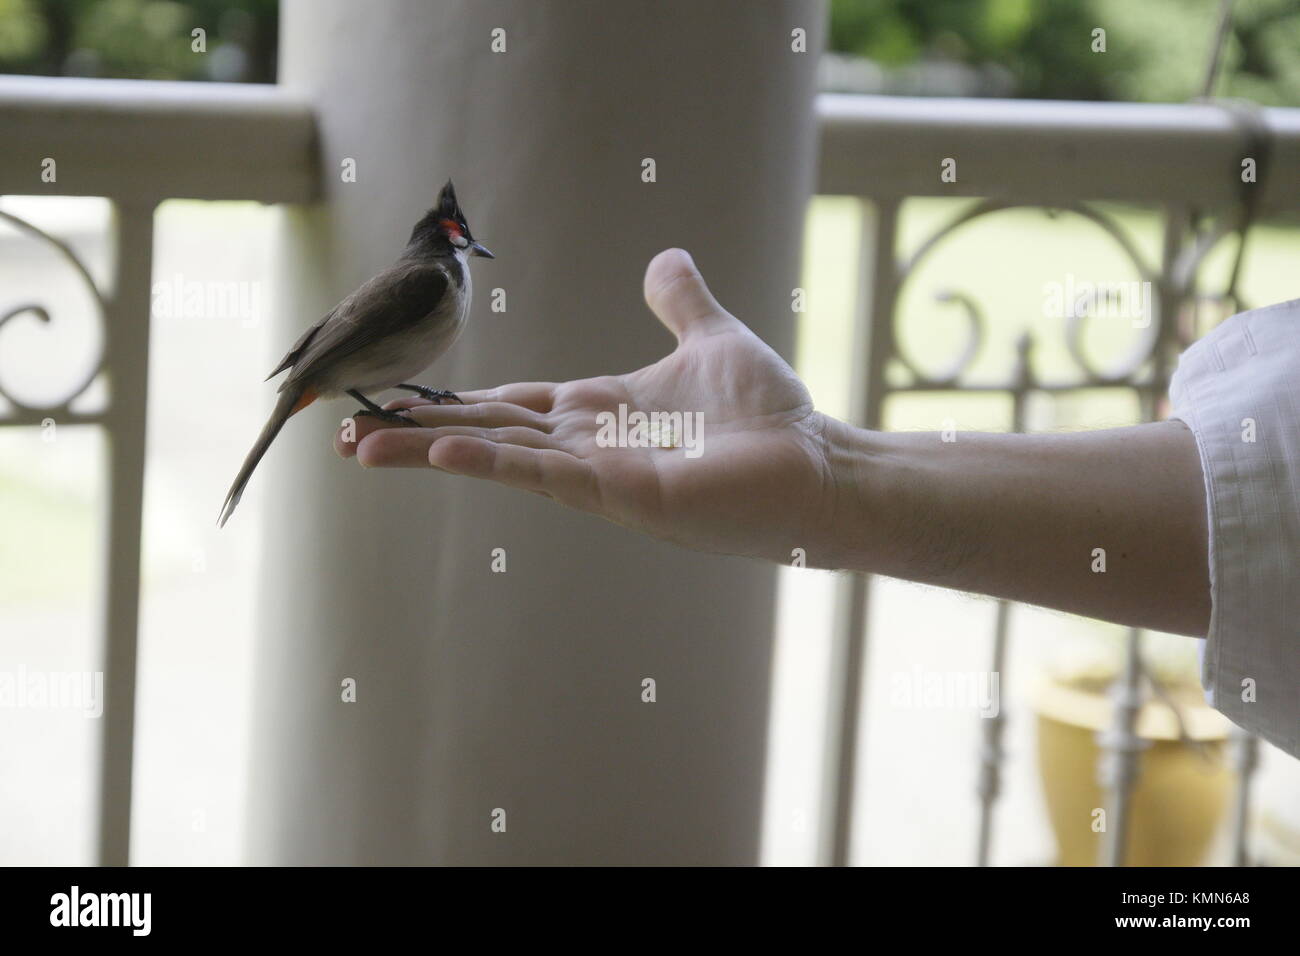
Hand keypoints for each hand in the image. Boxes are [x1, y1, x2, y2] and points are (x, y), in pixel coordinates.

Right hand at [335, 248, 838, 562]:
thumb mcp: (712, 337)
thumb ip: (678, 300)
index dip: (456, 402)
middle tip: (345, 433)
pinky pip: (545, 474)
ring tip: (361, 445)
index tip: (398, 400)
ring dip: (430, 449)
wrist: (816, 464)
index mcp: (598, 411)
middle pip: (486, 432)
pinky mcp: (623, 492)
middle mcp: (587, 446)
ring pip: (499, 455)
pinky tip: (444, 449)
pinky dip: (494, 460)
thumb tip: (663, 255)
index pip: (510, 405)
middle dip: (417, 432)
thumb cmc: (769, 415)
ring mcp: (600, 473)